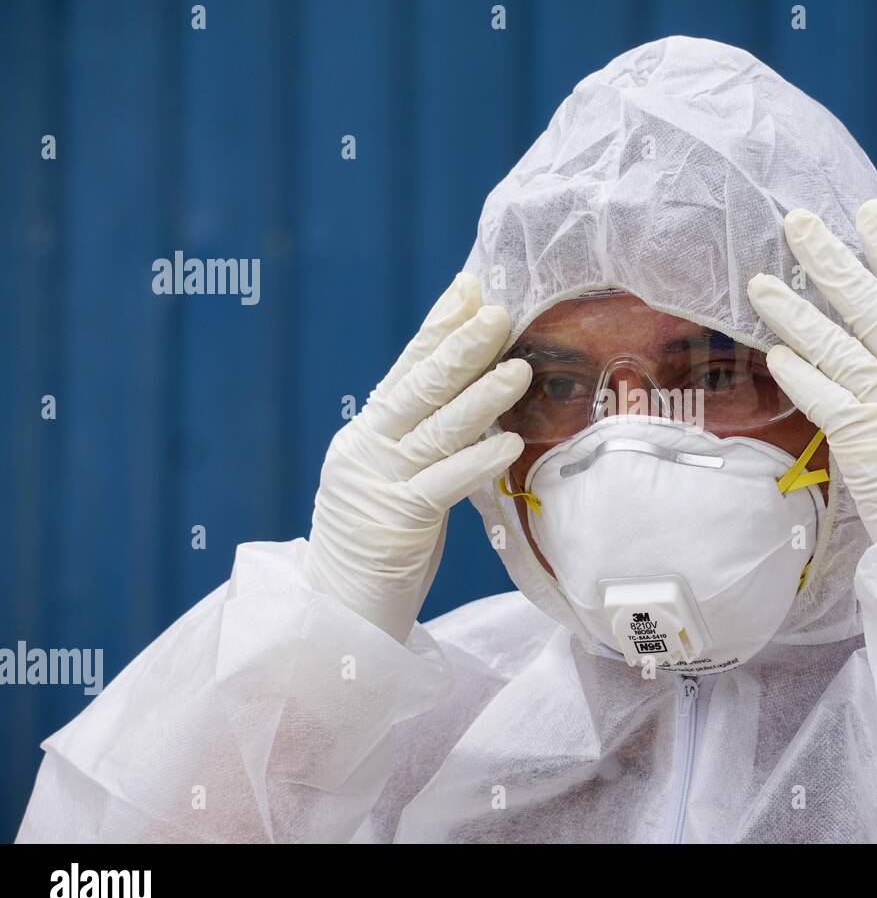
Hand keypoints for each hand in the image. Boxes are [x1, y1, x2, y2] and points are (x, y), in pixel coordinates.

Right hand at [305, 272, 529, 639]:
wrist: (337, 608)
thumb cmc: (381, 539)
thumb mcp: (398, 474)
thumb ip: (425, 433)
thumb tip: (473, 386)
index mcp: (368, 430)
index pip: (407, 368)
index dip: (439, 326)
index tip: (469, 289)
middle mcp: (368, 447)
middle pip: (419, 386)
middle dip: (460, 346)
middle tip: (498, 312)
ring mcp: (379, 482)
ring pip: (435, 430)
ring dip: (480, 397)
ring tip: (518, 368)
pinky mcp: (398, 522)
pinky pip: (443, 485)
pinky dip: (477, 462)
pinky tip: (508, 443)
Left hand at [747, 201, 876, 541]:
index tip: (869, 212)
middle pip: (869, 304)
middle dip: (831, 260)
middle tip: (798, 222)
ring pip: (833, 343)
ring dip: (794, 310)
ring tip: (760, 282)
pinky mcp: (861, 439)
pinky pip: (820, 395)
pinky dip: (797, 371)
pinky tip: (774, 350)